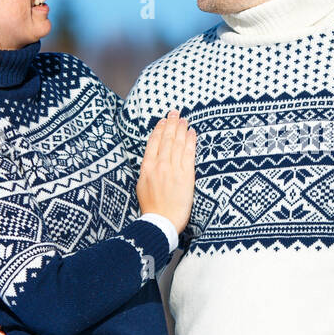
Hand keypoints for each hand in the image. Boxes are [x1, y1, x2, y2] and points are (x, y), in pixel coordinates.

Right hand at [136, 109, 196, 232]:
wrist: (161, 222)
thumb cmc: (152, 208)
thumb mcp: (141, 186)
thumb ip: (147, 171)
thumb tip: (151, 161)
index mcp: (147, 168)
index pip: (153, 143)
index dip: (158, 130)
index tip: (162, 121)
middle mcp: (159, 165)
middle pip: (166, 139)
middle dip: (170, 124)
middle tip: (174, 112)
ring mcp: (173, 169)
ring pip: (177, 143)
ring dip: (181, 129)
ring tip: (183, 119)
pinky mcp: (186, 175)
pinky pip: (189, 153)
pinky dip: (190, 141)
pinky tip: (192, 132)